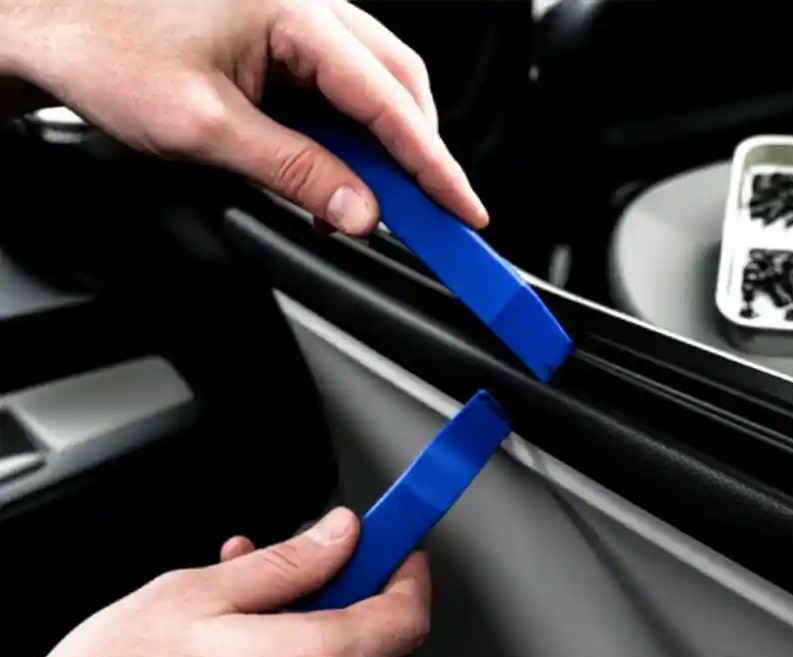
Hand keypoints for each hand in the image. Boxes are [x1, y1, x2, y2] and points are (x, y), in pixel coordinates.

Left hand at [0, 0, 487, 234]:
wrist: (46, 17)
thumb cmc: (105, 49)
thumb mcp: (206, 130)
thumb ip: (295, 173)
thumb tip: (359, 211)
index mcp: (294, 12)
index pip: (389, 101)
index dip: (434, 165)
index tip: (464, 212)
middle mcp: (306, 5)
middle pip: (398, 84)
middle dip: (417, 154)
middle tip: (429, 217)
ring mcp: (295, 16)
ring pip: (373, 84)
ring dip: (380, 145)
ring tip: (367, 200)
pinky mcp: (280, 34)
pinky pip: (338, 84)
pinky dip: (348, 131)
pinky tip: (334, 167)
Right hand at [0, 507, 430, 656]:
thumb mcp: (201, 594)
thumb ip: (289, 563)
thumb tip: (342, 534)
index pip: (407, 617)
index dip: (407, 573)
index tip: (398, 548)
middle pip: (387, 651)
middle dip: (362, 602)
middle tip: (321, 568)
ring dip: (325, 639)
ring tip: (261, 609)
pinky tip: (256, 652)